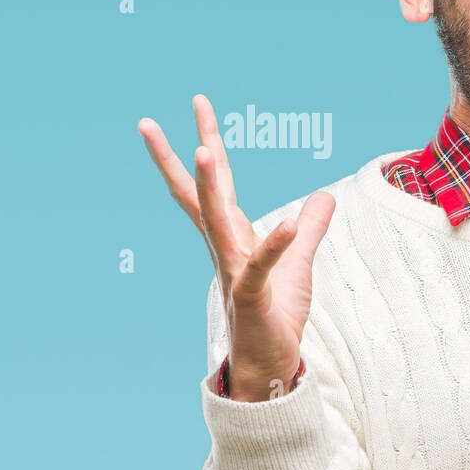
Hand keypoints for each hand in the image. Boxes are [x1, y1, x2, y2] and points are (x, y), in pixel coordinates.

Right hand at [138, 94, 335, 401]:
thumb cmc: (276, 316)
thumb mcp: (299, 263)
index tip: (198, 104)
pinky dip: (274, 245)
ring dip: (209, 185)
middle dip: (178, 157)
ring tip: (203, 149)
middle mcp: (225, 247)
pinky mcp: (251, 296)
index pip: (215, 182)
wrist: (269, 365)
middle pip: (199, 194)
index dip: (206, 142)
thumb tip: (324, 197)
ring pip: (217, 221)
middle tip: (146, 122)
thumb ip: (311, 228)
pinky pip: (261, 266)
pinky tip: (288, 223)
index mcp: (232, 236)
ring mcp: (233, 270)